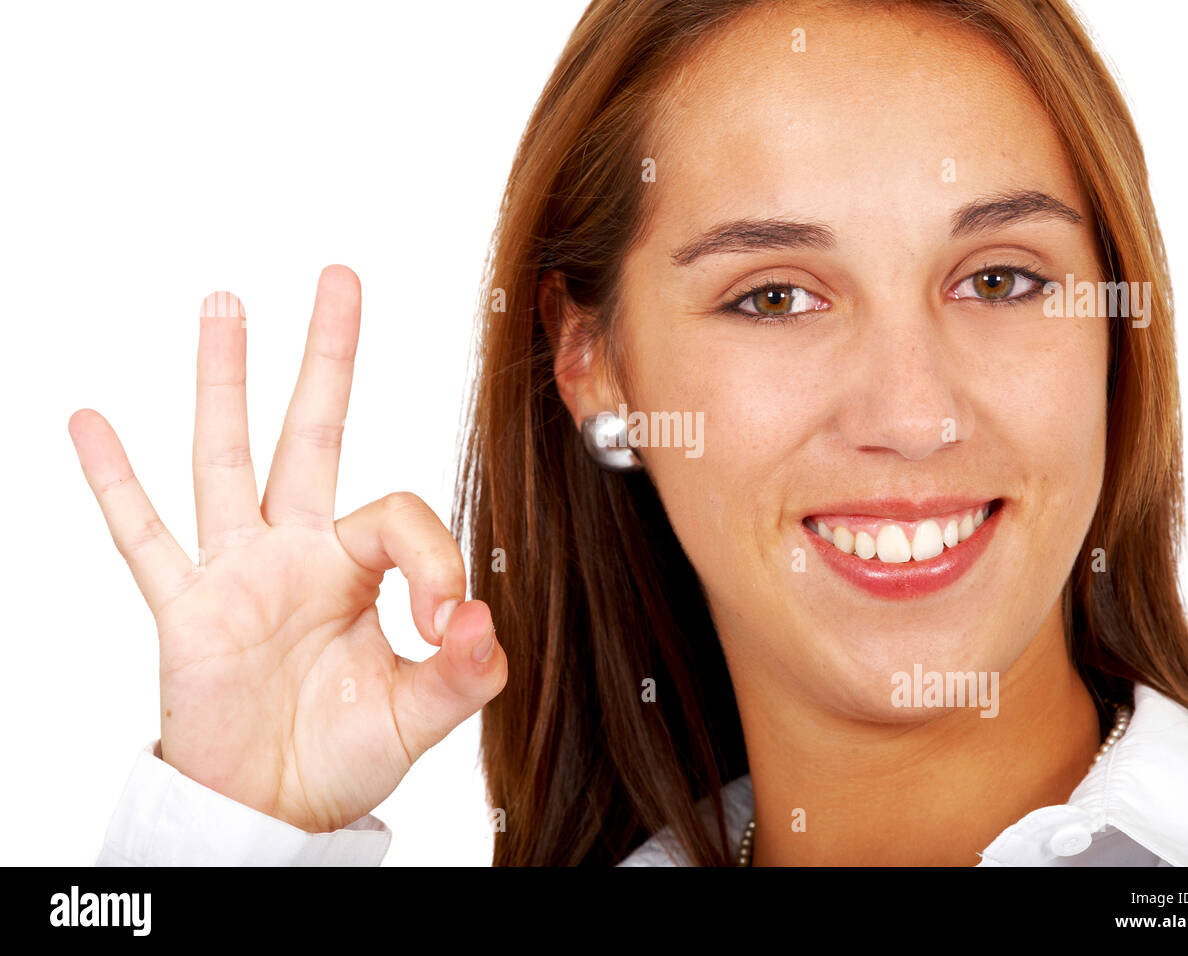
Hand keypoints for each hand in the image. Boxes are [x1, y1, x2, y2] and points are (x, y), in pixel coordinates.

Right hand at [68, 265, 505, 831]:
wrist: (273, 806)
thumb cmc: (345, 755)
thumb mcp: (419, 716)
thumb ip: (461, 674)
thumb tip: (483, 620)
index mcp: (360, 567)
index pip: (400, 513)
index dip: (434, 556)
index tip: (447, 621)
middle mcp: (298, 551)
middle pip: (312, 433)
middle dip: (327, 357)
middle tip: (339, 277)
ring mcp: (237, 572)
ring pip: (226, 458)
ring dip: (224, 382)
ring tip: (224, 304)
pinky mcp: (184, 609)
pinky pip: (144, 537)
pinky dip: (114, 484)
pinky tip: (89, 422)